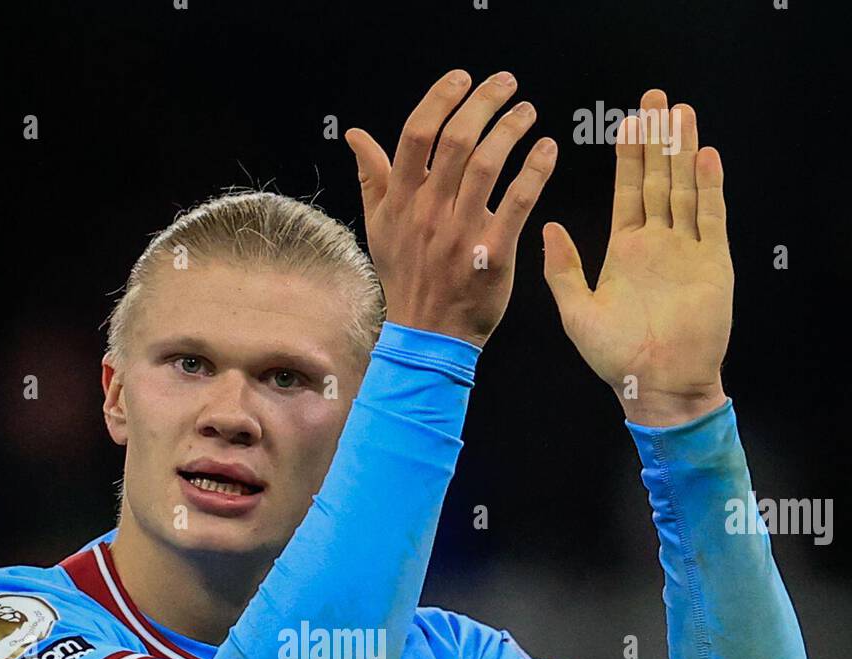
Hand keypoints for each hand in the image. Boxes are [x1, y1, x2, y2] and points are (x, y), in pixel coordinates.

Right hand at [346, 69, 556, 348]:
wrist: (427, 336)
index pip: (418, 135)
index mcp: (402, 203)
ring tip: (527, 112)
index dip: (441, 98)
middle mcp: (429, 214)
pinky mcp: (493, 255)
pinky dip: (536, 170)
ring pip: (488, 164)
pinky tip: (547, 150)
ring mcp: (461, 235)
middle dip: (485, 102)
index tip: (462, 79)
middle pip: (457, 140)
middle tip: (506, 84)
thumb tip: (355, 135)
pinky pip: (518, 202)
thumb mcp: (380, 230)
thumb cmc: (407, 280)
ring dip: (512, 128)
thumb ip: (372, 179)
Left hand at [543, 90, 732, 425]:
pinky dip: (709, 186)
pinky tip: (705, 156)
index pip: (627, 192)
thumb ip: (563, 269)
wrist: (658, 387)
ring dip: (683, 152)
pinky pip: (712, 217)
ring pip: (686, 189)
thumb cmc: (615, 359)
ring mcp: (687, 251)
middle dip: (656, 140)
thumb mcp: (577, 312)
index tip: (626, 121)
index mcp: (625, 253)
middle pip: (658, 180)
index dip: (628, 157)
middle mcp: (657, 245)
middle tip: (654, 98)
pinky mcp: (712, 263)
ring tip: (680, 113)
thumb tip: (548, 227)